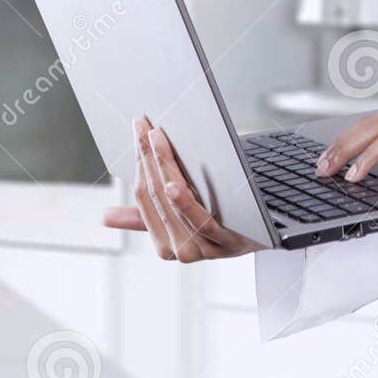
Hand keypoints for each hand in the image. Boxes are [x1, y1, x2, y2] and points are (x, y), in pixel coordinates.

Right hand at [101, 116, 263, 261]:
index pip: (143, 198)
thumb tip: (106, 218)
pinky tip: (174, 184)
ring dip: (164, 169)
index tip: (137, 132)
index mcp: (166, 245)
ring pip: (174, 205)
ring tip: (155, 142)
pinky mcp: (228, 241)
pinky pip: (201, 220)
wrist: (271, 236)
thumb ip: (147, 218)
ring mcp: (205, 248)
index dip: (139, 163)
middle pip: (156, 197)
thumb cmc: (225, 221)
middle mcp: (181, 250)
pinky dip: (184, 203)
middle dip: (148, 158)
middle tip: (144, 127)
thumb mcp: (185, 220)